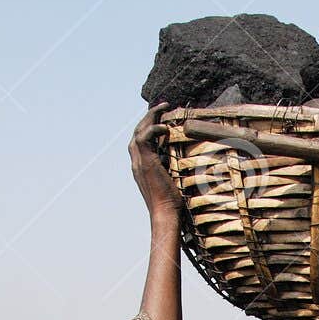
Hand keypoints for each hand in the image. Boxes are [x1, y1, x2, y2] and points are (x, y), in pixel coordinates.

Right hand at [129, 106, 182, 221]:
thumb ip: (171, 167)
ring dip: (150, 117)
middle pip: (137, 132)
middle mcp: (137, 162)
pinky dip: (152, 129)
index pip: (140, 140)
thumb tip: (181, 159)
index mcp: (141, 166)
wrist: (165, 213)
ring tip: (163, 107)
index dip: (149, 126)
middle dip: (149, 116)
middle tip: (162, 106)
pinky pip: (143, 139)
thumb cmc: (171, 202)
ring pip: (138, 131)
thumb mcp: (170, 180)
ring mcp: (139, 163)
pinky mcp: (145, 163)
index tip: (161, 118)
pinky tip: (164, 127)